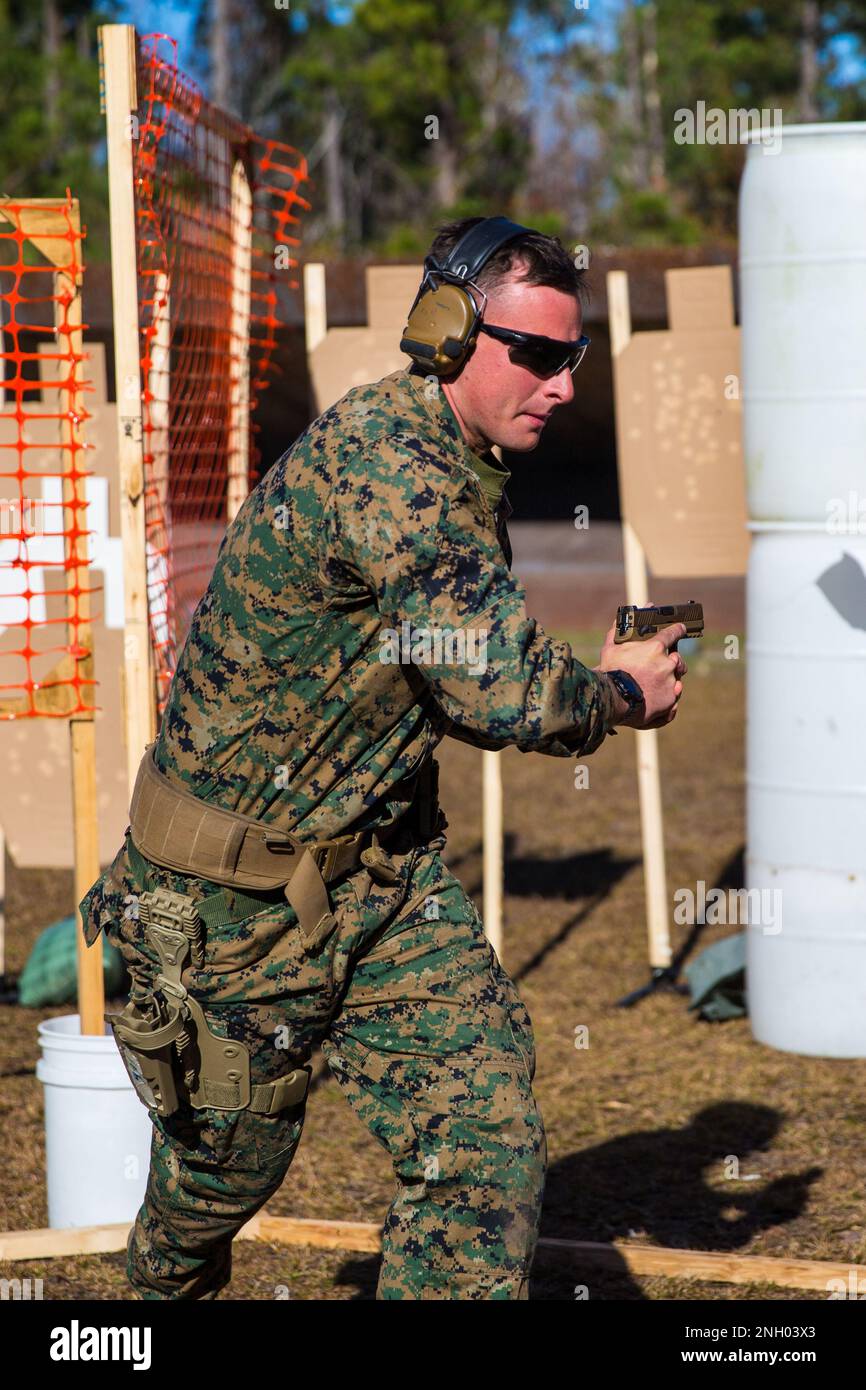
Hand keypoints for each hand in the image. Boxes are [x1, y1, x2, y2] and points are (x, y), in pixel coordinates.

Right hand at [593, 609, 687, 730]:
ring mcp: (670, 682)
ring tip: (656, 683)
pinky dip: (667, 696)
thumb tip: (626, 613)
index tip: (680, 628)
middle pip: (677, 658)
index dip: (677, 630)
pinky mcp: (670, 699)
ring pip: (677, 678)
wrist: (613, 700)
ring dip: (671, 678)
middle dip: (672, 660)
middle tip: (661, 665)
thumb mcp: (611, 648)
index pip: (673, 633)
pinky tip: (656, 697)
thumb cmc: (610, 672)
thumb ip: (620, 628)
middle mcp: (667, 664)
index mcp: (655, 648)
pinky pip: (674, 696)